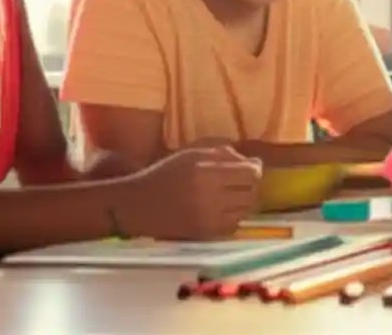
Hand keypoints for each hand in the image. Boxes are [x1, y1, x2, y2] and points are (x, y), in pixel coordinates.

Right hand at [118, 146, 261, 240]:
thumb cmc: (165, 174)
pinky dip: (233, 217)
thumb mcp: (192, 155)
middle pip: (251, 192)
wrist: (136, 205)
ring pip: (245, 210)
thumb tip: (255, 162)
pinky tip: (220, 210)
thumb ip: (224, 155)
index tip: (251, 166)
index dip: (255, 169)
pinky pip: (234, 226)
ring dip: (243, 201)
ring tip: (230, 195)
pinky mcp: (205, 235)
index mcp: (205, 172)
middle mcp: (209, 197)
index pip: (250, 173)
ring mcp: (208, 219)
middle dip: (250, 185)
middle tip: (239, 181)